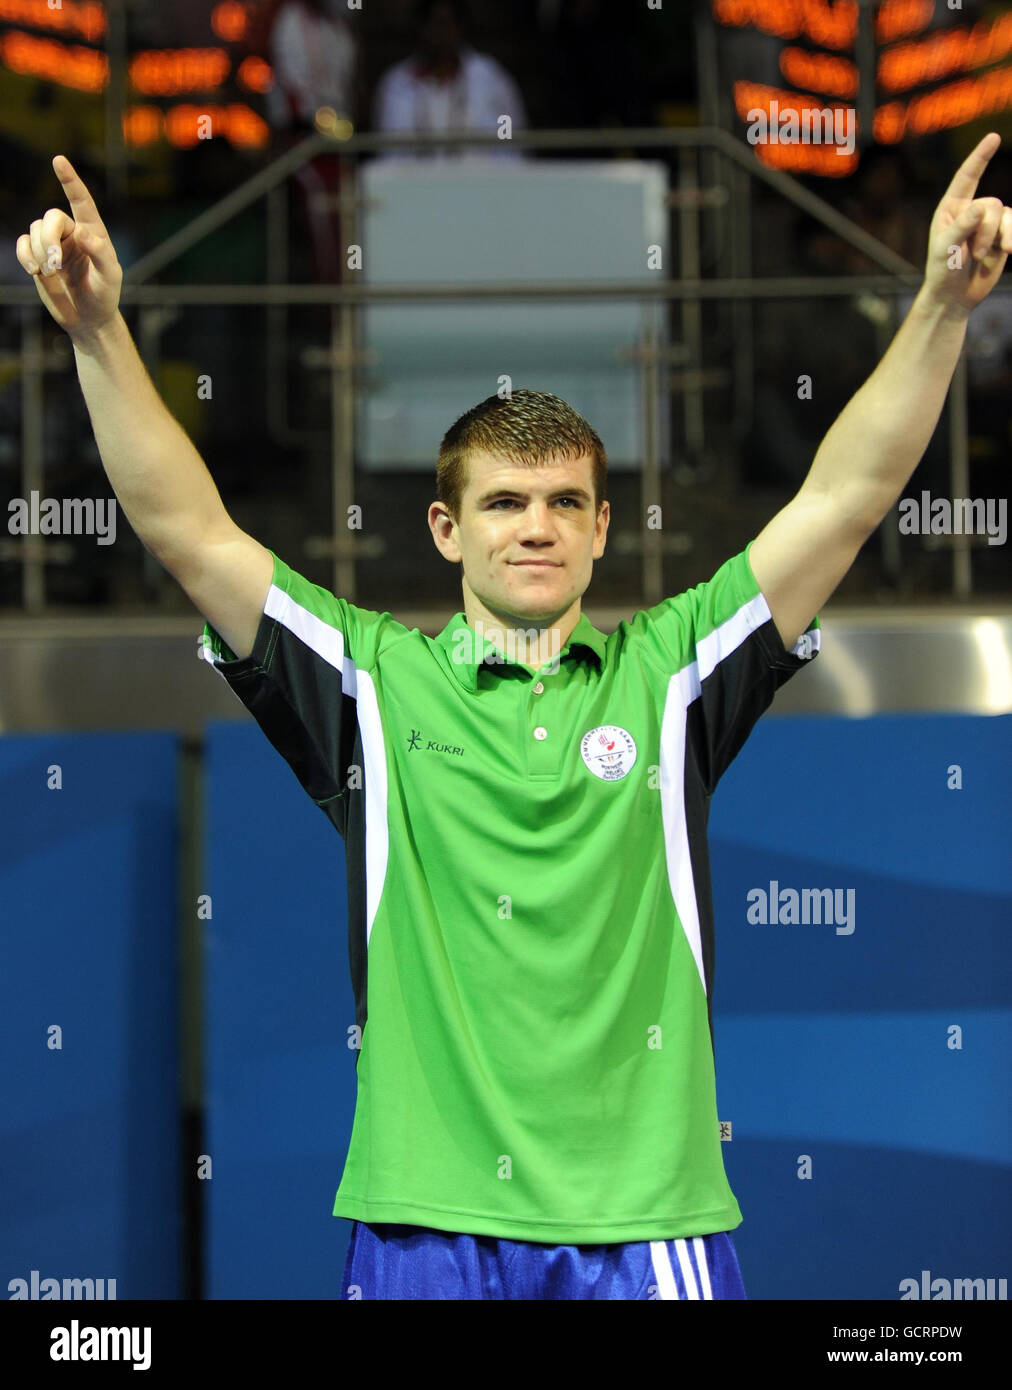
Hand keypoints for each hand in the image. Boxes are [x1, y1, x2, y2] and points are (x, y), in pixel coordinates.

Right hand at [15, 155, 122, 337]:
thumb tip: (82, 233)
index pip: (81, 201)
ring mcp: (54, 244)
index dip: (70, 180)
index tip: (58, 160)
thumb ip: (99, 253)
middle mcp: (73, 232)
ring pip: (34, 230)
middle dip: (48, 239)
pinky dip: (24, 255)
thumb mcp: (110, 277)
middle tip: (54, 264)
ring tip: (50, 274)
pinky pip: (22, 244)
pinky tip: (35, 271)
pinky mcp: (38, 257)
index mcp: (94, 232)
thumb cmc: (105, 295)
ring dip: (38, 251)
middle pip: (50, 218)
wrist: (89, 318)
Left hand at [923, 132, 1011, 313]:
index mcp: (951, 208)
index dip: (981, 156)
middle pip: (992, 204)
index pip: (967, 176)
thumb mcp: (946, 249)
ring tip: (980, 257)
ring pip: (1005, 215)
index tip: (994, 137)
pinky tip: (1008, 251)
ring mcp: (988, 223)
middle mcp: (970, 210)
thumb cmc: (942, 271)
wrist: (954, 296)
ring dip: (996, 237)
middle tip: (972, 254)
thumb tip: (980, 207)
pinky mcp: (1001, 235)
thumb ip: (962, 226)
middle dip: (985, 230)